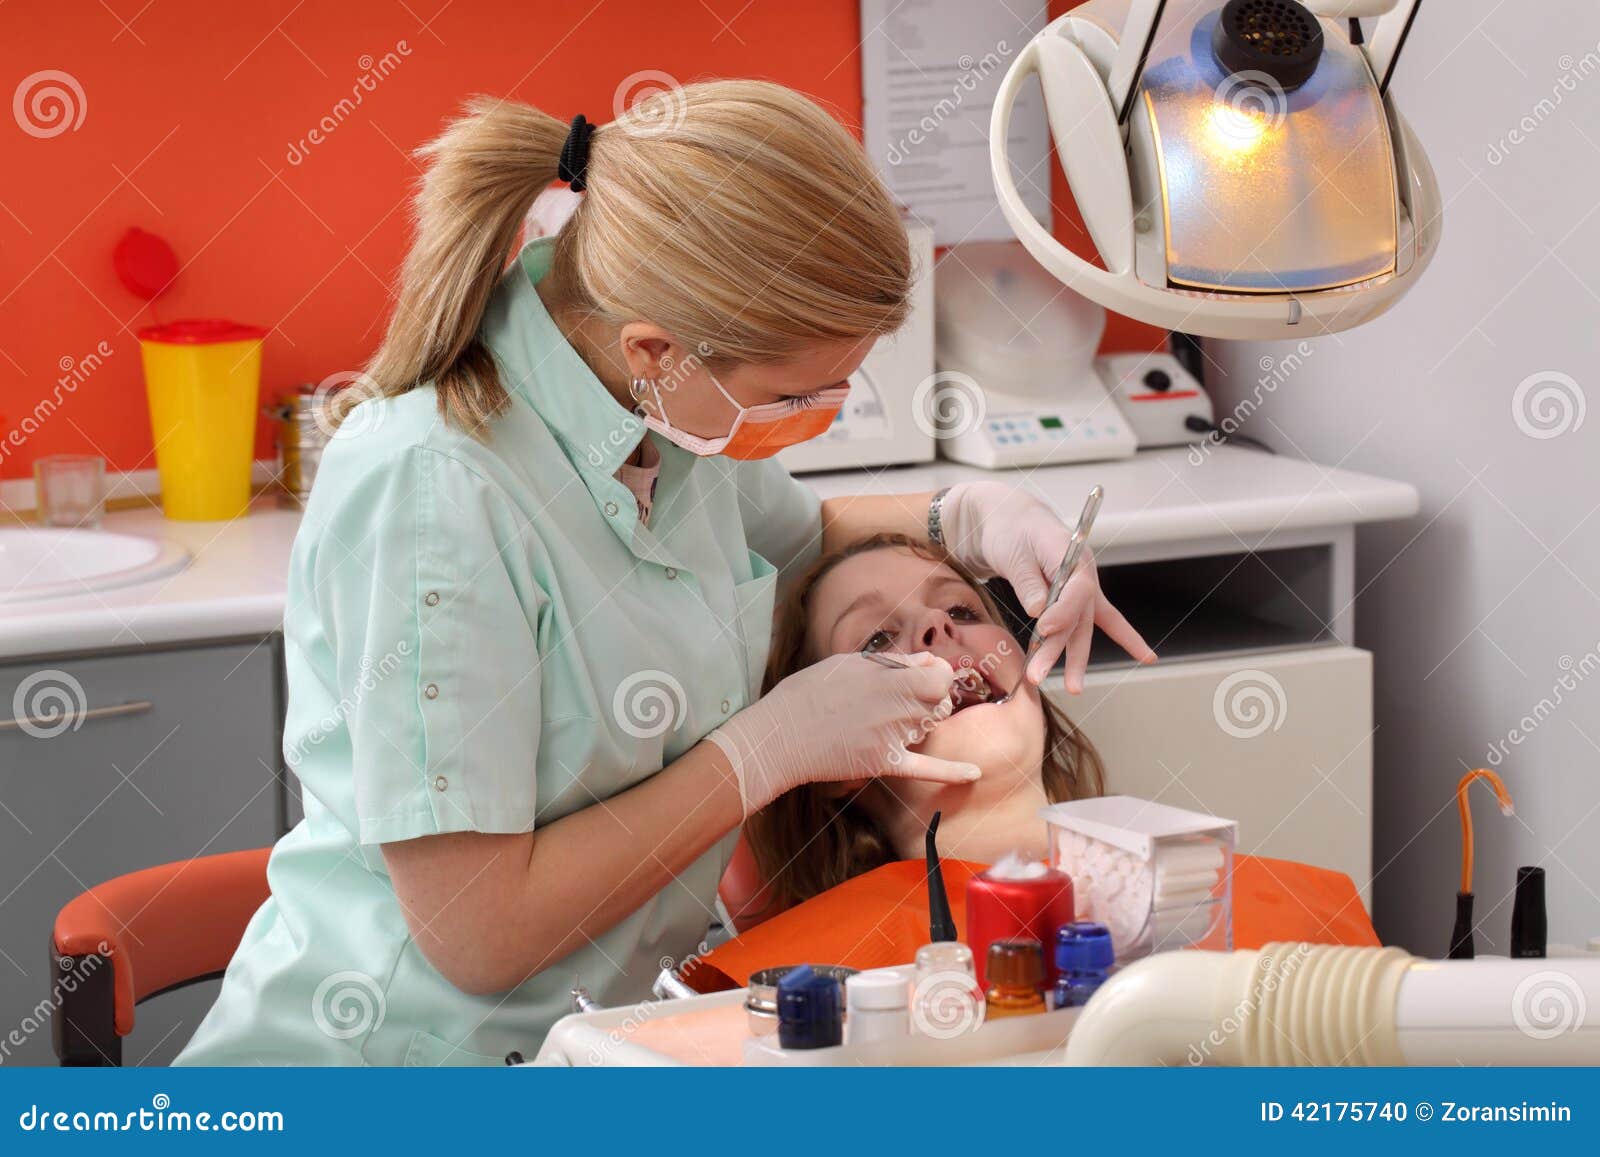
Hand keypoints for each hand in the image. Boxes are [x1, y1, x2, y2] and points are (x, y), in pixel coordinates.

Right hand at [706, 651, 980, 817]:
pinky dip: (953, 772)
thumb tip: (927, 661)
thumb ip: (892, 663)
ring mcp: (892, 736)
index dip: (937, 675)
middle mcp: (896, 705)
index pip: (939, 674)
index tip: (924, 676)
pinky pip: (926, 768)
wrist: (780, 735)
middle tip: (907, 699)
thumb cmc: (807, 693)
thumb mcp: (847, 664)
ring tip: (898, 719)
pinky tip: (974, 773)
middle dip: (931, 698)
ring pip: (931, 726)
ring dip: (924, 721)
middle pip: (939, 701)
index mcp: (887, 677)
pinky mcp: (883, 762)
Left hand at [940, 481, 1155, 692]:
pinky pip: (1104, 619)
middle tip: (1038, 674)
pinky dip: (1124, 637)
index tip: (1044, 629)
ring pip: (1082, 626)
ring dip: (1074, 658)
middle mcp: (1084, 572)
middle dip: (1059, 648)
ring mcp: (1085, 586)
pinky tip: (1147, 657)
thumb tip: (1040, 612)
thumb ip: (1028, 581)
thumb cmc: (1011, 531)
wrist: (1012, 519)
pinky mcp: (1078, 597)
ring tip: (1073, 689)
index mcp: (1071, 554)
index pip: (1077, 588)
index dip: (1063, 612)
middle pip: (1077, 616)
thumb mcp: (1014, 551)